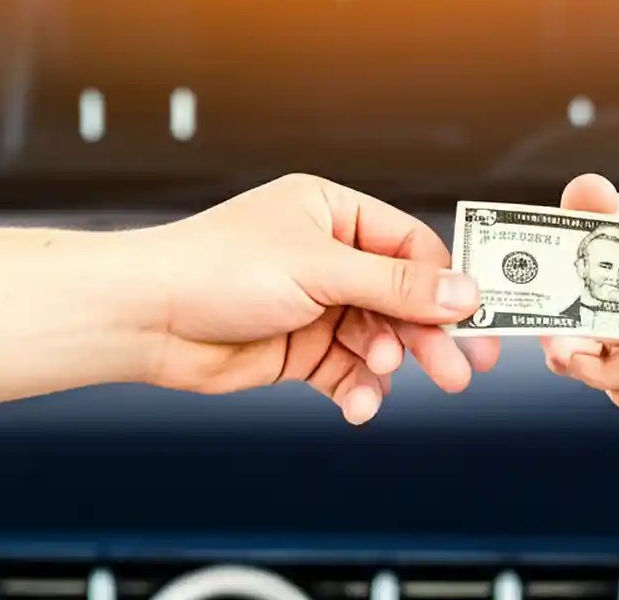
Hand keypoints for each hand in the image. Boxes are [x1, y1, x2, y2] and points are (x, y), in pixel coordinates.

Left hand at [133, 174, 498, 423]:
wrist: (143, 318)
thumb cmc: (216, 268)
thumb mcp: (319, 269)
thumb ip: (395, 287)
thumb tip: (464, 294)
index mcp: (334, 213)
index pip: (410, 247)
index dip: (445, 283)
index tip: (475, 317)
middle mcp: (329, 257)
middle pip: (401, 298)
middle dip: (427, 334)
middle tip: (460, 368)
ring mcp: (316, 305)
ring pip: (378, 338)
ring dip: (388, 363)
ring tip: (384, 377)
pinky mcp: (300, 349)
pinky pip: (347, 371)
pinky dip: (358, 389)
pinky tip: (359, 405)